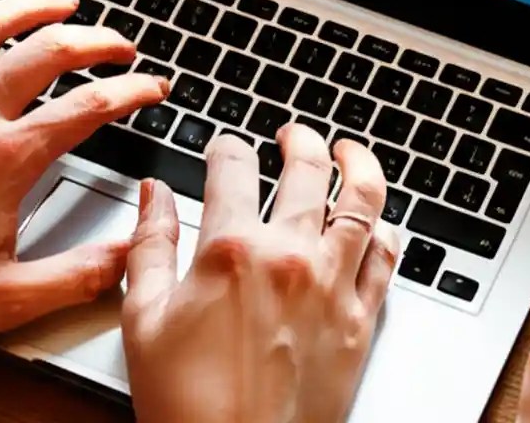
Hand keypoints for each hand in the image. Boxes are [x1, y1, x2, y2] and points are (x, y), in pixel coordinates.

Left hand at [0, 0, 168, 348]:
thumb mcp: (8, 299)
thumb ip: (80, 274)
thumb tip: (131, 256)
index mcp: (4, 160)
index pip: (89, 104)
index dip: (133, 91)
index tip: (151, 88)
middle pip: (48, 51)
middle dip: (98, 40)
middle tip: (121, 45)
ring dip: (34, 8)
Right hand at [122, 128, 401, 422]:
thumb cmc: (187, 404)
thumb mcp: (143, 319)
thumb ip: (149, 246)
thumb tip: (152, 195)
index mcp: (229, 251)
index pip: (232, 166)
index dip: (225, 146)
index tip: (224, 148)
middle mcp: (288, 258)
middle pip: (307, 167)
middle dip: (299, 137)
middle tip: (292, 134)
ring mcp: (332, 287)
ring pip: (362, 200)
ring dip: (357, 163)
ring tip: (349, 152)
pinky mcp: (360, 321)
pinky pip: (386, 258)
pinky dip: (385, 229)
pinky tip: (377, 221)